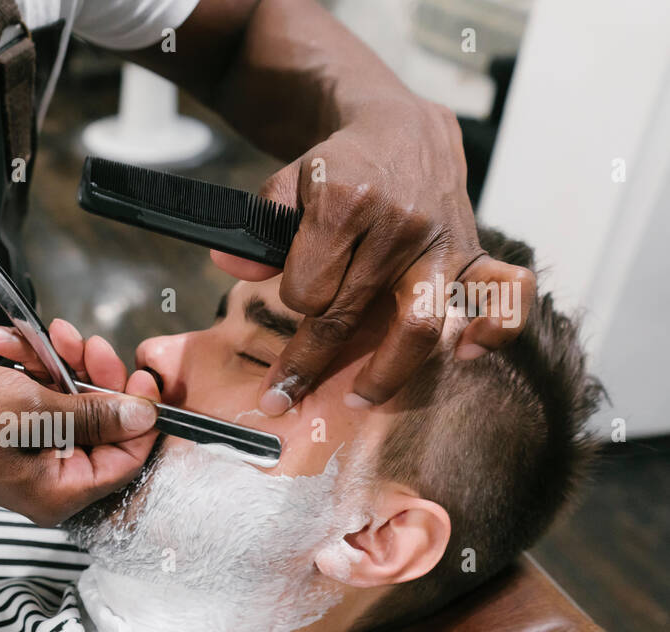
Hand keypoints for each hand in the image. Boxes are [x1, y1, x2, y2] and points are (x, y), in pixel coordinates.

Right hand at [0, 322, 159, 525]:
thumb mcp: (34, 409)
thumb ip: (95, 414)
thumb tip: (142, 416)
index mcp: (59, 493)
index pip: (126, 460)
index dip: (137, 417)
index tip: (139, 377)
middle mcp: (50, 481)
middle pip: (102, 427)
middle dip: (93, 376)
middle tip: (84, 344)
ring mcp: (34, 455)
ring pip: (74, 402)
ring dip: (59, 363)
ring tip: (41, 338)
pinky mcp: (19, 431)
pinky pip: (44, 396)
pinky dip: (33, 366)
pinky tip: (9, 344)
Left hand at [213, 100, 534, 413]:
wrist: (399, 126)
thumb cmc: (339, 166)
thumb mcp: (287, 184)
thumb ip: (258, 227)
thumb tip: (230, 266)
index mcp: (345, 203)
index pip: (306, 288)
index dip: (293, 298)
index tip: (295, 294)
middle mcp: (397, 224)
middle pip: (347, 315)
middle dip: (307, 364)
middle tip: (279, 400)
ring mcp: (440, 241)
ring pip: (417, 324)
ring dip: (386, 372)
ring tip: (359, 399)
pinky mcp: (474, 250)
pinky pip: (506, 293)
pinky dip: (496, 327)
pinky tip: (468, 352)